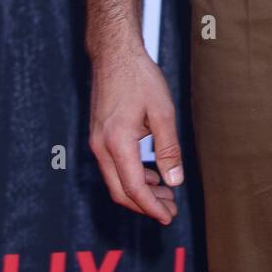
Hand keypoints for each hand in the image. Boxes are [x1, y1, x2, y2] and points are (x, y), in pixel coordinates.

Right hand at [89, 43, 182, 224]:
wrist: (114, 54)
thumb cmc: (139, 77)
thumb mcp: (162, 111)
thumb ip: (168, 149)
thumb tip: (175, 181)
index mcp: (117, 142)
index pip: (134, 188)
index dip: (152, 206)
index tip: (168, 217)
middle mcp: (101, 146)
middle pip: (121, 191)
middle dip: (146, 205)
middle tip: (170, 210)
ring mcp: (97, 141)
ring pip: (116, 180)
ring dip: (140, 191)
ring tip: (166, 194)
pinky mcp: (99, 135)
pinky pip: (114, 166)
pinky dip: (132, 176)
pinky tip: (152, 175)